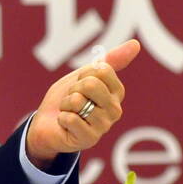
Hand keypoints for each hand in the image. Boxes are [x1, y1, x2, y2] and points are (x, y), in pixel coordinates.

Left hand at [26, 40, 140, 163]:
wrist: (46, 123)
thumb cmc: (67, 99)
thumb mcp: (84, 76)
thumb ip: (109, 61)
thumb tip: (136, 43)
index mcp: (116, 92)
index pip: (102, 70)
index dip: (84, 74)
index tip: (80, 84)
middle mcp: (115, 110)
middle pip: (91, 84)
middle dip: (73, 89)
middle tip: (72, 100)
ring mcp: (103, 126)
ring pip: (78, 101)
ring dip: (66, 105)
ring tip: (70, 112)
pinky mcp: (89, 139)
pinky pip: (70, 118)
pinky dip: (62, 118)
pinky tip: (66, 125)